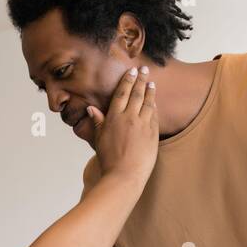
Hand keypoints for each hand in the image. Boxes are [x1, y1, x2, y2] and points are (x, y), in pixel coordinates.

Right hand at [88, 66, 157, 182]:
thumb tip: (91, 109)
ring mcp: (143, 125)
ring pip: (148, 103)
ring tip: (152, 83)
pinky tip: (155, 103)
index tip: (132, 71)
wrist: (124, 176)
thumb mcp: (99, 139)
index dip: (127, 81)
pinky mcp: (153, 134)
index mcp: (115, 117)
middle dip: (141, 80)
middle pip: (137, 94)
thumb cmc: (109, 160)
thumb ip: (98, 122)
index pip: (122, 93)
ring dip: (150, 91)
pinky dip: (155, 108)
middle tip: (144, 70)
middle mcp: (130, 118)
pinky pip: (155, 117)